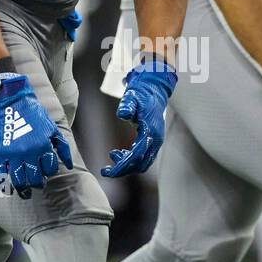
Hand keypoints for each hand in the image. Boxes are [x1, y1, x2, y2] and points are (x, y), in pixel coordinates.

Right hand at [0, 69, 71, 198]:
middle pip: (35, 179)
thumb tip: (69, 165)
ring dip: (22, 189)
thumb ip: (62, 147)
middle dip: (38, 183)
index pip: (49, 169)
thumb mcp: (52, 129)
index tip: (46, 172)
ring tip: (24, 192)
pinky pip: (0, 174)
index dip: (49, 172)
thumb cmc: (33, 114)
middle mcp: (28, 153)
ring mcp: (12, 154)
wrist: (11, 102)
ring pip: (19, 181)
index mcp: (43, 147)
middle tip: (37, 184)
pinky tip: (7, 186)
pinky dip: (3, 183)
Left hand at [101, 54, 176, 177]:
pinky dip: (132, 160)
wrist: (154, 90)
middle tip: (106, 170)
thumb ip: (127, 105)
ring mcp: (156, 142)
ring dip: (127, 165)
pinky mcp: (153, 142)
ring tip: (113, 154)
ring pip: (143, 164)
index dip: (122, 165)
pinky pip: (144, 158)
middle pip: (140, 164)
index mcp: (151, 132)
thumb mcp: (132, 97)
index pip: (136, 156)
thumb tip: (123, 114)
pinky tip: (120, 153)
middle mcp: (156, 140)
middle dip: (123, 170)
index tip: (108, 171)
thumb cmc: (141, 94)